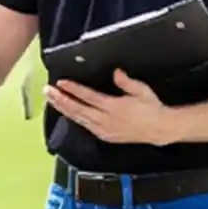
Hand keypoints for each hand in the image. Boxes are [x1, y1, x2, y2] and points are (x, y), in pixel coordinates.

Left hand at [44, 69, 182, 145]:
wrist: (160, 129)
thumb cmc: (151, 108)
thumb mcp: (142, 91)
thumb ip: (127, 82)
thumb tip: (116, 72)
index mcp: (114, 107)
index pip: (88, 97)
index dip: (73, 89)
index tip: (61, 83)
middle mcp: (106, 120)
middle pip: (78, 109)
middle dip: (60, 100)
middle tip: (47, 91)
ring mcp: (104, 130)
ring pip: (78, 119)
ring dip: (63, 109)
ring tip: (51, 99)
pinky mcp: (105, 136)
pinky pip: (85, 126)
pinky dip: (73, 118)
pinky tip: (66, 112)